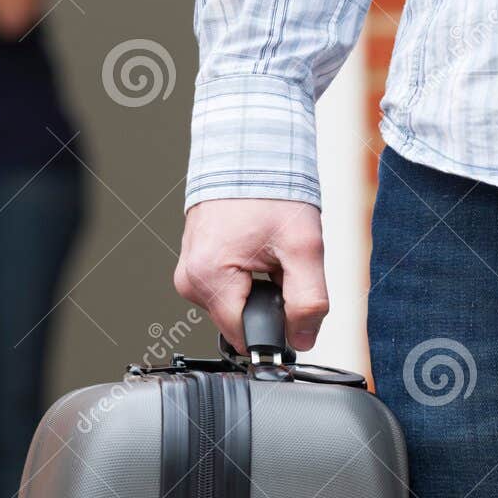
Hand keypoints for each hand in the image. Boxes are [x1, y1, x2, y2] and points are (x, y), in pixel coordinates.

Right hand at [174, 199, 327, 354]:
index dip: (276, 326)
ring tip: (266, 255)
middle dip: (267, 303)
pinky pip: (224, 290)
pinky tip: (253, 253)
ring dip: (257, 291)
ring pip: (233, 307)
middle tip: (279, 267)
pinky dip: (245, 279)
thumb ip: (308, 300)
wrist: (248, 158)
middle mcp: (190, 281)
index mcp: (208, 278)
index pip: (245, 336)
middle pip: (239, 322)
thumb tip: (303, 339)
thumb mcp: (303, 247)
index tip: (289, 299)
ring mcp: (188, 274)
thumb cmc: (270, 193)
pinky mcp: (193, 267)